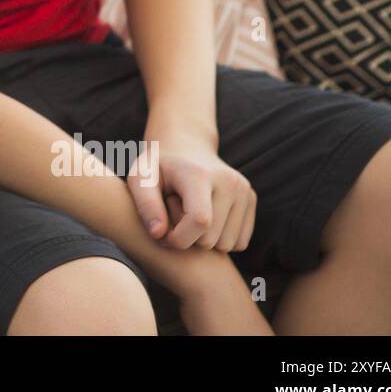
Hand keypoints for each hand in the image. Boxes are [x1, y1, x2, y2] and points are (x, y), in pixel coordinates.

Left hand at [126, 122, 255, 252]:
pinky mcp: (251, 199)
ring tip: (188, 216)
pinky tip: (205, 220)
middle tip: (173, 218)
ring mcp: (244, 190)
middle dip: (188, 238)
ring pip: (227, 245)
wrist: (184, 147)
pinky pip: (239, 243)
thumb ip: (145, 205)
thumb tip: (159, 234)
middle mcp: (228, 181)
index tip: (161, 236)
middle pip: (211, 239)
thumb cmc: (157, 167)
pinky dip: (220, 239)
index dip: (178, 239)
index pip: (199, 221)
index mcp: (199, 174)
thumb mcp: (139, 179)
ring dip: (204, 239)